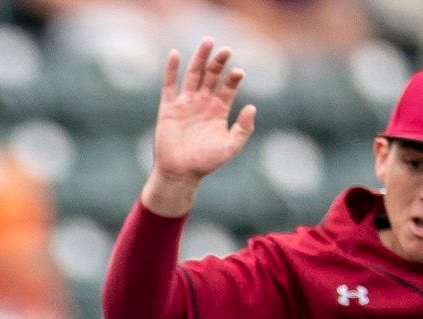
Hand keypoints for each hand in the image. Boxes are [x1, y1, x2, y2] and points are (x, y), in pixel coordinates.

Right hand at [145, 39, 255, 213]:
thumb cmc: (206, 162)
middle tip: (226, 49)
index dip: (233, 79)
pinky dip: (171, 69)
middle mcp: (203, 103)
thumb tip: (253, 107)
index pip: (228, 88)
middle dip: (218, 62)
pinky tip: (175, 55)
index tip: (239, 73)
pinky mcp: (169, 107)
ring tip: (208, 42)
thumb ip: (243, 129)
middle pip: (211, 76)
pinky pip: (169, 85)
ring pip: (193, 74)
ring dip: (200, 58)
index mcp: (218, 111)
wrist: (180, 173)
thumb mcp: (230, 147)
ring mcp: (186, 103)